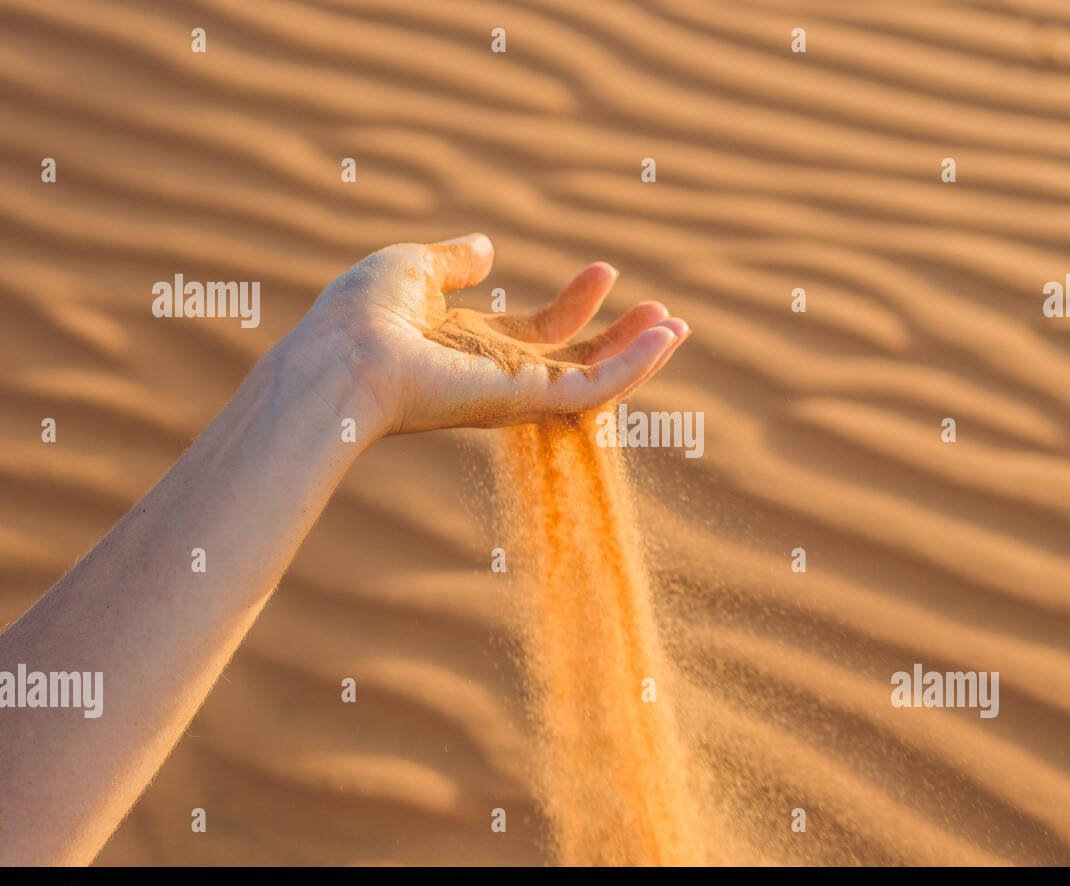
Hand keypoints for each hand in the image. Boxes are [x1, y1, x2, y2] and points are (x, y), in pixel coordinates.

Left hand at [296, 234, 689, 437]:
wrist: (341, 360)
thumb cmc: (359, 318)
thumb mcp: (411, 269)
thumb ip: (453, 260)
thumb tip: (487, 249)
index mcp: (469, 349)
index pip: (539, 333)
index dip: (575, 305)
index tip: (604, 271)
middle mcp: (495, 378)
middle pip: (574, 362)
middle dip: (620, 340)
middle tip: (664, 313)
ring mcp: (513, 393)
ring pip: (592, 382)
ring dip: (637, 355)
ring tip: (676, 325)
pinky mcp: (526, 400)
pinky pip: (592, 389)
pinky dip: (632, 366)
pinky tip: (663, 339)